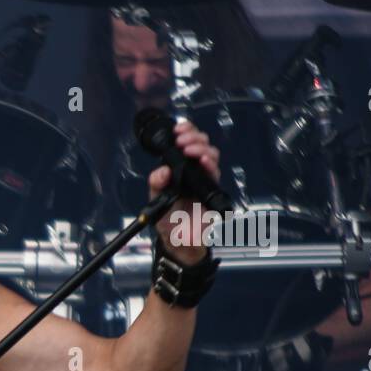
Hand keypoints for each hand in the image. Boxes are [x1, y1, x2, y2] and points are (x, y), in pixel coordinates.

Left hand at [148, 119, 221, 265]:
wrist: (178, 240)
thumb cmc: (168, 218)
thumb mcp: (156, 199)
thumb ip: (156, 183)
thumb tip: (163, 170)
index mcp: (180, 168)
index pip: (186, 144)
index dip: (186, 132)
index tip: (178, 130)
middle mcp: (194, 171)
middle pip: (202, 145)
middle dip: (194, 138)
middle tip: (182, 142)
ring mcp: (205, 179)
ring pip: (211, 155)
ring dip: (202, 148)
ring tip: (191, 151)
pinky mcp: (212, 190)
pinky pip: (214, 173)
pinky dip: (210, 164)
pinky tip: (204, 162)